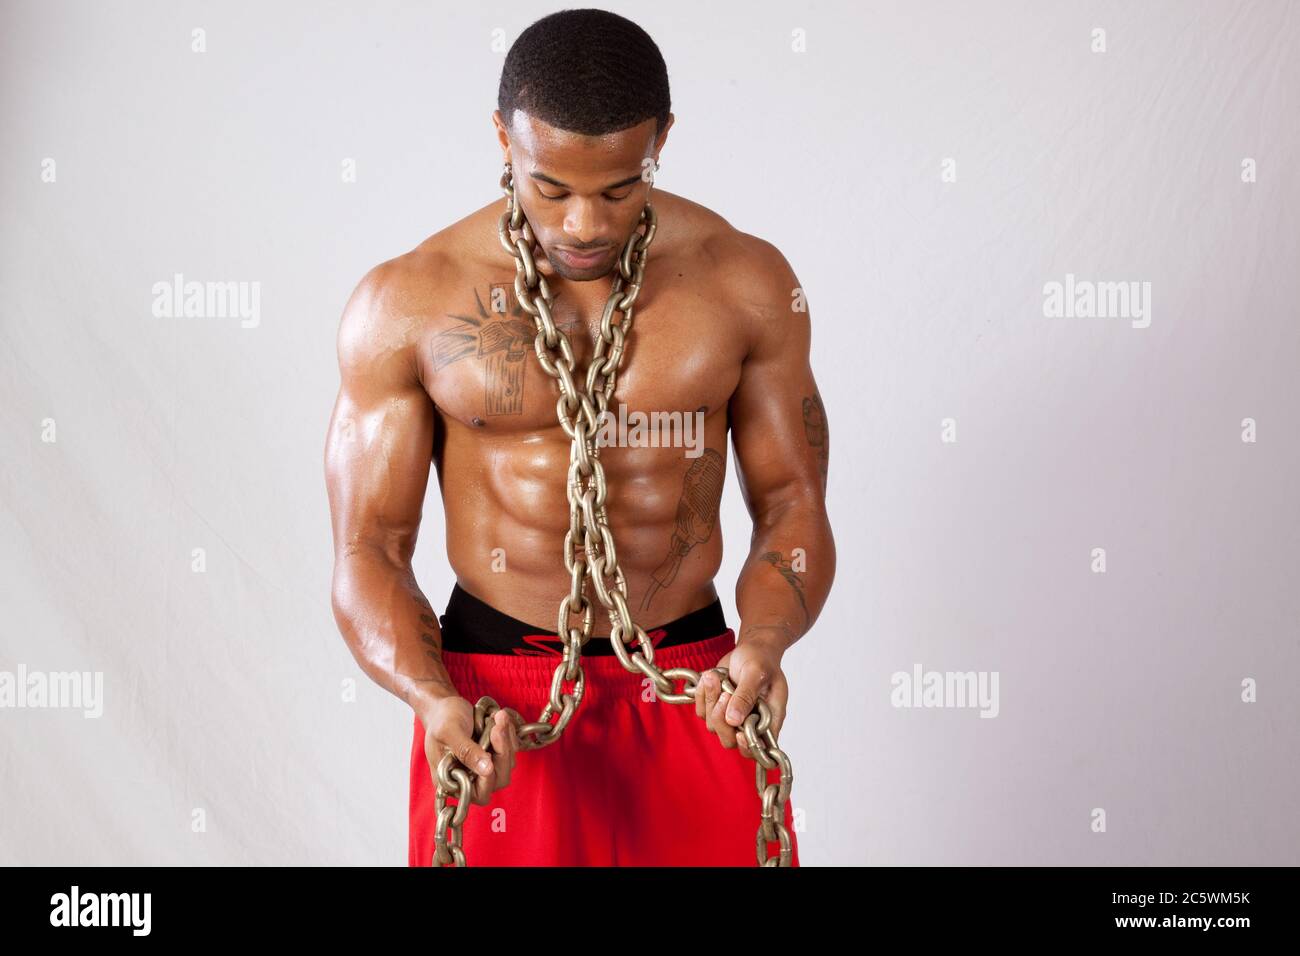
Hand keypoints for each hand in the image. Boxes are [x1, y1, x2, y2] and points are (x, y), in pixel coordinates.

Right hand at [420, 697, 518, 804]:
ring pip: (508, 763)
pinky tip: (499, 718)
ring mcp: (484, 766)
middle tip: (497, 727)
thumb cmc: (441, 720)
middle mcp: (469, 778)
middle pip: (498, 780)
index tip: (489, 753)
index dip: (488, 779)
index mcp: (451, 781)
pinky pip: (511, 749)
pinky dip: (509, 734)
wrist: (445, 706)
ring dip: (506, 739)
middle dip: (502, 752)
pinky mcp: (494, 754)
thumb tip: (486, 769)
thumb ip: (466, 751)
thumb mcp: (449, 732)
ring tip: (498, 717)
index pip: (478, 794)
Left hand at [692, 639, 787, 758]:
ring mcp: (731, 717)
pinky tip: (712, 676)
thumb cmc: (761, 660)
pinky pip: (701, 711)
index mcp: (769, 718)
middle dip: (721, 719)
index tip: (740, 731)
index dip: (747, 746)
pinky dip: (702, 694)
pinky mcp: (716, 708)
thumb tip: (734, 720)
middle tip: (725, 694)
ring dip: (711, 700)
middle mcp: (750, 722)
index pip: (759, 747)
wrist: (750, 648)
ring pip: (713, 725)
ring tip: (716, 677)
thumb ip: (746, 696)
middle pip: (730, 740)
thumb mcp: (756, 673)